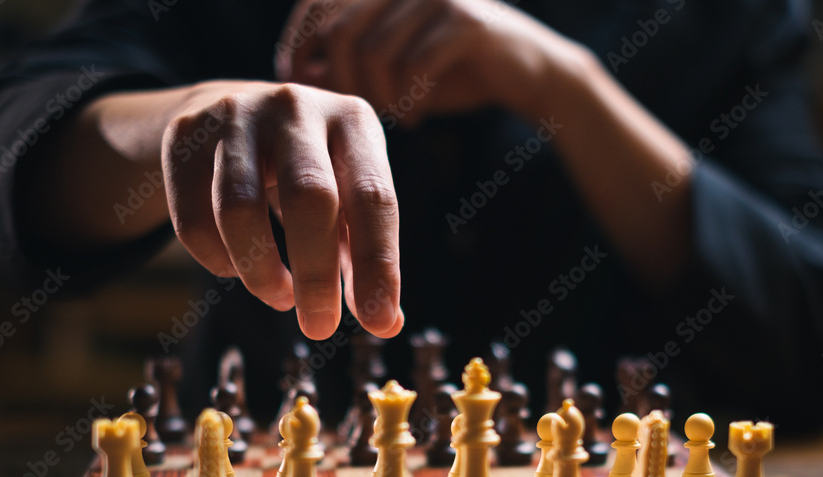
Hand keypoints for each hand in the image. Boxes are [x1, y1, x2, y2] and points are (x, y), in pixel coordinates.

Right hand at [160, 80, 403, 339]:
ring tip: (279, 297)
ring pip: (239, 210)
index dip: (378, 264)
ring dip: (261, 273)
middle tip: (319, 328)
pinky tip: (237, 267)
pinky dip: (218, 261)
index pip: (373, 198)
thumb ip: (362, 253)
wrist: (231, 111)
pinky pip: (194, 218)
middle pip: (308, 197)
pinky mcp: (184, 135)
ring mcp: (236, 114)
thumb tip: (386, 322)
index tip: (378, 320)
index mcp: (353, 122)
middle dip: (316, 274)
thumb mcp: (346, 194)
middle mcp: (296, 107)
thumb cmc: (307, 169)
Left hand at [275, 0, 584, 122]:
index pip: (319, 1)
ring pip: (376, 52)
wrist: (527, 75)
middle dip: (338, 83)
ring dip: (377, 97)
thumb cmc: (452, 72)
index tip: (295, 83)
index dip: (298, 42)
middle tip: (353, 114)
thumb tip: (298, 71)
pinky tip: (416, 118)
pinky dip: (410, 100)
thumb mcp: (393, 65)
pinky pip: (416, 66)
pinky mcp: (467, 21)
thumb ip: (349, 61)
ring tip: (393, 115)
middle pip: (341, 31)